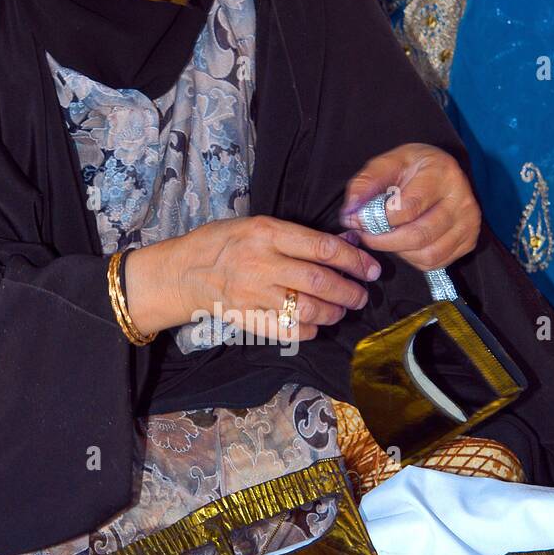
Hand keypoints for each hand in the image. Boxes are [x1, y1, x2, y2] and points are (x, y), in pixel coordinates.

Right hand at [124, 215, 381, 340]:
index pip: (322, 248)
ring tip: (341, 310)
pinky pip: (288, 330)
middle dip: (349, 291)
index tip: (371, 268)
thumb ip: (295, 236)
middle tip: (360, 296)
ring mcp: (253, 293)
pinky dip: (309, 330)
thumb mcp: (256, 225)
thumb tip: (341, 245)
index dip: (354, 260)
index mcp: (267, 232)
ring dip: (333, 312)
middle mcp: (261, 263)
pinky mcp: (246, 317)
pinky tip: (316, 324)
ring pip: (307, 308)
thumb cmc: (222, 243)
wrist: (182, 271)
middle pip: (320, 281)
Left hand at [340, 143, 480, 269]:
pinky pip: (436, 262)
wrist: (441, 171)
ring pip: (427, 254)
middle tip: (367, 235)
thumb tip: (351, 212)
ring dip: (399, 252)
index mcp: (441, 173)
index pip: (408, 208)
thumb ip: (365, 184)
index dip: (377, 219)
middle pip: (418, 235)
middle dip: (384, 241)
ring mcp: (469, 222)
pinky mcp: (469, 240)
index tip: (357, 220)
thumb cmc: (412, 168)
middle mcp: (461, 199)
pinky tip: (405, 243)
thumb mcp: (387, 164)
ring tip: (387, 237)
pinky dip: (414, 259)